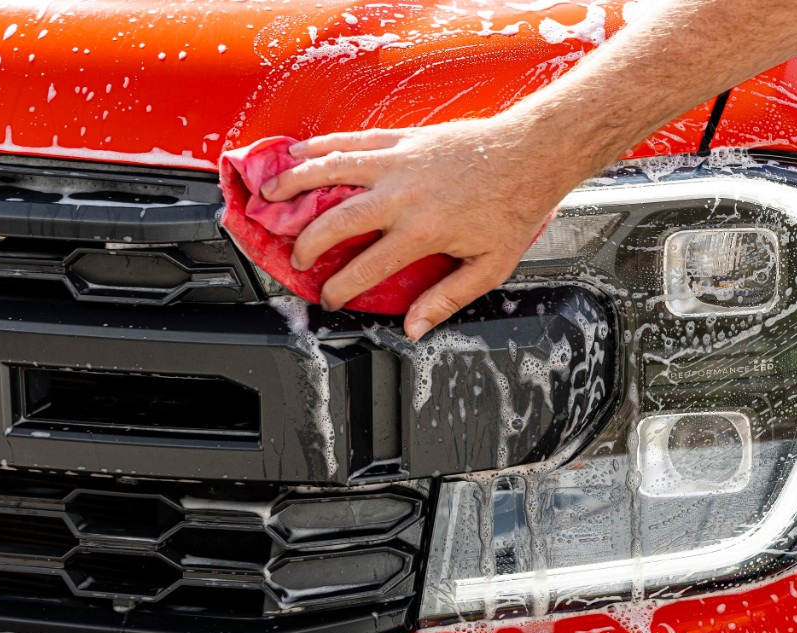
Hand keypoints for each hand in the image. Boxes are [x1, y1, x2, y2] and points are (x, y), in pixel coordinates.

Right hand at [260, 117, 578, 339]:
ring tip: (268, 196)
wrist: (528, 155)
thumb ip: (447, 299)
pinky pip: (350, 141)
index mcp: (422, 232)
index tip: (328, 297)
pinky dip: (319, 147)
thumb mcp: (488, 268)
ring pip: (331, 170)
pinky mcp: (400, 139)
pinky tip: (298, 153)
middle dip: (307, 243)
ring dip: (294, 183)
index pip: (365, 268)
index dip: (339, 288)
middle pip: (335, 221)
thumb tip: (414, 329)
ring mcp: (398, 162)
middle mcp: (402, 196)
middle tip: (296, 257)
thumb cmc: (512, 210)